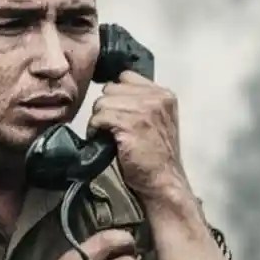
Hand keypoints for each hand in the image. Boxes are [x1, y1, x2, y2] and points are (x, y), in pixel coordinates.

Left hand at [88, 71, 189, 198]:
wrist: (163, 182)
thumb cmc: (156, 157)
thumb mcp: (158, 121)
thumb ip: (143, 103)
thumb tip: (114, 94)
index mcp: (164, 95)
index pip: (127, 77)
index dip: (117, 94)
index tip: (116, 111)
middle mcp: (156, 98)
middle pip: (111, 88)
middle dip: (106, 107)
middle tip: (110, 126)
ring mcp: (144, 110)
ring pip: (102, 102)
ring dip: (99, 119)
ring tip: (105, 135)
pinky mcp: (130, 124)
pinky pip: (99, 117)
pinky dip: (95, 129)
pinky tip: (102, 140)